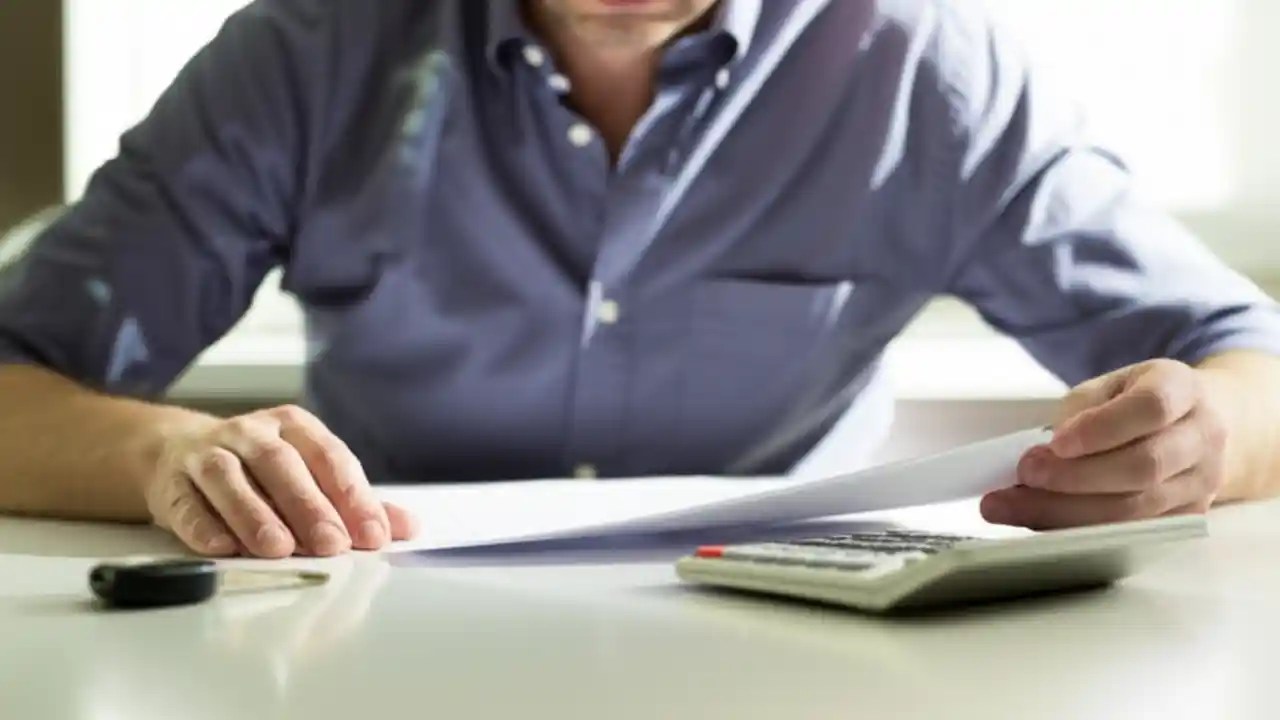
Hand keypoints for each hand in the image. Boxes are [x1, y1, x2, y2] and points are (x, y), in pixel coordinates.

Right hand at [144, 405, 417, 557]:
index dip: (353, 496)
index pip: (330, 458)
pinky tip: (220, 548)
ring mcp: (207, 454)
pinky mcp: (171, 482)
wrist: (176, 451)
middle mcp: (251, 434)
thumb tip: (406, 527)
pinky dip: (202, 525)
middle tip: (333, 544)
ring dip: (254, 515)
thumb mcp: (309, 475)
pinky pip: (186, 502)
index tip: (373, 535)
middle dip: (309, 506)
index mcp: (294, 428)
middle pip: (281, 466)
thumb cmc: (259, 471)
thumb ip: (356, 502)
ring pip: (230, 479)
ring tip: (278, 549)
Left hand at [982, 359, 1228, 528]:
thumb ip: (1080, 411)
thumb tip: (1044, 455)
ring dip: (1066, 511)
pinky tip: (1039, 521)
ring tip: (1012, 505)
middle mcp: (1202, 438)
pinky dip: (1078, 530)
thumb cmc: (1137, 401)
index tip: (1056, 443)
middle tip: (1025, 474)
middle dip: (1075, 477)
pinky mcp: (1184, 519)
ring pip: (1135, 509)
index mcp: (1182, 389)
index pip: (1150, 409)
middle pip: (1143, 467)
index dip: (1101, 428)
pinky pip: (1129, 534)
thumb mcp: (1110, 386)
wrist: (1197, 425)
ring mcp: (1201, 484)